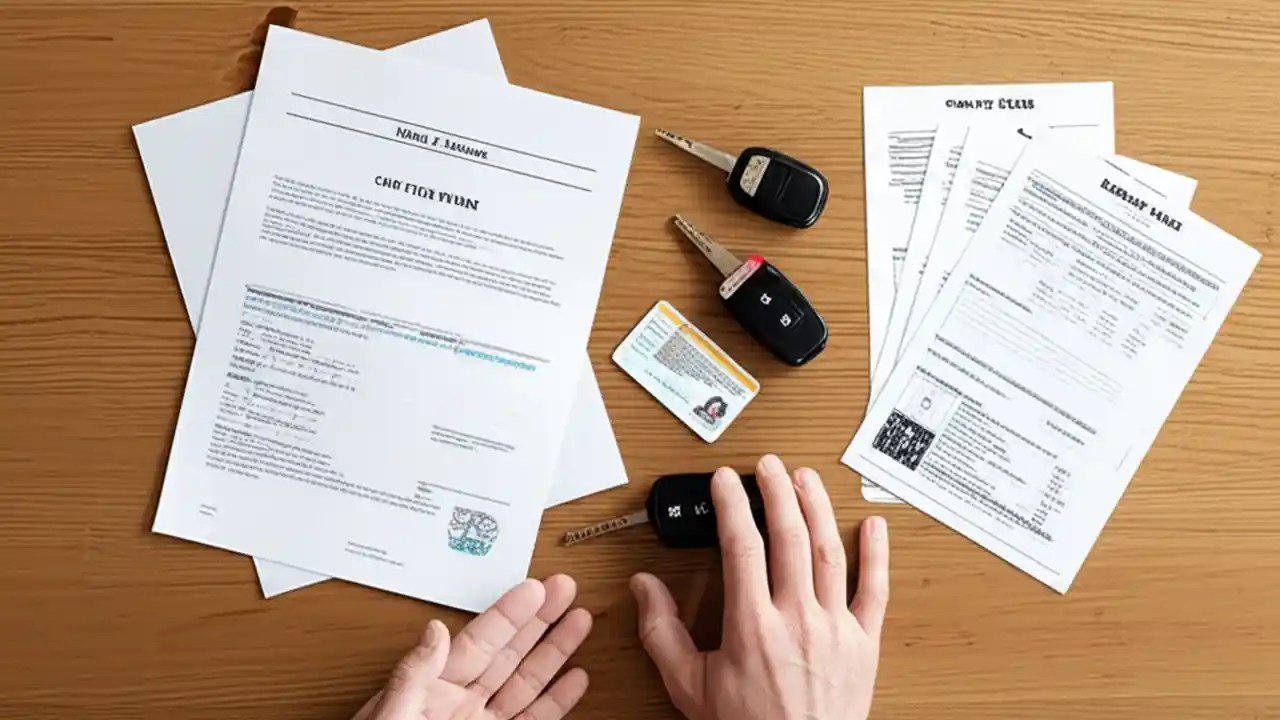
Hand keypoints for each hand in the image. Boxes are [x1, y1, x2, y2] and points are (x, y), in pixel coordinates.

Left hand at [354, 575, 592, 719]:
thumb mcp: (390, 716)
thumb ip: (412, 675)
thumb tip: (436, 631)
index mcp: (431, 689)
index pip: (479, 641)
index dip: (509, 613)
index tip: (535, 588)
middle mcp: (460, 704)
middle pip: (509, 653)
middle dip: (540, 620)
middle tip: (565, 588)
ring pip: (527, 683)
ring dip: (555, 652)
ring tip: (580, 621)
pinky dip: (557, 701)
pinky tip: (576, 679)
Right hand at [632, 455, 889, 719]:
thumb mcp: (690, 686)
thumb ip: (661, 632)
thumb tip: (644, 587)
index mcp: (752, 627)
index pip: (741, 546)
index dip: (731, 505)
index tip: (725, 481)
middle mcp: (797, 619)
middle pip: (789, 537)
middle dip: (777, 492)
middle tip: (768, 465)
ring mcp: (835, 629)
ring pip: (829, 553)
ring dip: (818, 508)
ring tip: (806, 478)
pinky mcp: (864, 644)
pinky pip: (875, 590)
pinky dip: (877, 555)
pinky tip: (873, 525)